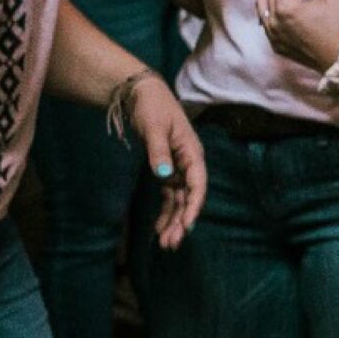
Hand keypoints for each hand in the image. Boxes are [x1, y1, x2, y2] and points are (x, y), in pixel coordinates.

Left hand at [119, 76, 205, 246]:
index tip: (187, 225)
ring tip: (165, 243)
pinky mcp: (165, 169)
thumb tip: (163, 176)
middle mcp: (188, 163)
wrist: (140, 94)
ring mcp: (177, 168)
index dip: (194, 206)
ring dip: (173, 221)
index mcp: (192, 152)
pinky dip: (165, 211)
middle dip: (181, 221)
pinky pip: (169, 195)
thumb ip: (159, 152)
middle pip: (189, 197)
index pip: (198, 184)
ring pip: (179, 200)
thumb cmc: (151, 107)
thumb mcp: (153, 127)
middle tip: (170, 243)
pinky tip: (159, 228)